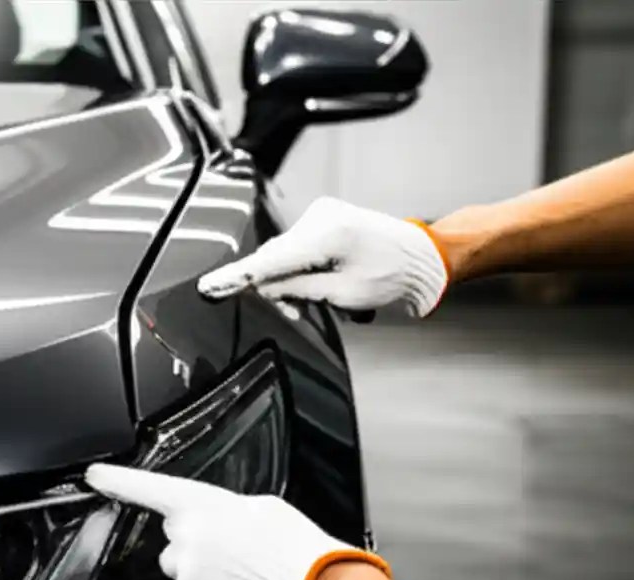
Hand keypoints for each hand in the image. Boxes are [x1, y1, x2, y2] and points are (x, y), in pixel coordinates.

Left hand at [84, 463, 388, 579]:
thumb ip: (228, 512)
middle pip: (174, 540)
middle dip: (195, 545)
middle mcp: (186, 539)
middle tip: (232, 555)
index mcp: (203, 506)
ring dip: (203, 575)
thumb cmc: (297, 552)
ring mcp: (184, 576)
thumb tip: (223, 524)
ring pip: (182, 573)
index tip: (94, 476)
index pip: (149, 488)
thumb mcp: (264, 510)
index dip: (117, 480)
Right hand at [197, 196, 448, 316]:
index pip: (269, 260)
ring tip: (317, 298)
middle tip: (296, 311)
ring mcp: (321, 213)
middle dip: (276, 286)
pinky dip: (301, 266)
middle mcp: (319, 216)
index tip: (210, 286)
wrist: (423, 257)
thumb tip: (262, 288)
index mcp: (326, 234)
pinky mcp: (324, 216)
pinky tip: (319, 280)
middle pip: (275, 257)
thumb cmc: (392, 276)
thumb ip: (297, 290)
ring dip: (291, 278)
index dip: (238, 277)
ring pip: (285, 253)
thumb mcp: (343, 293)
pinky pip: (297, 245)